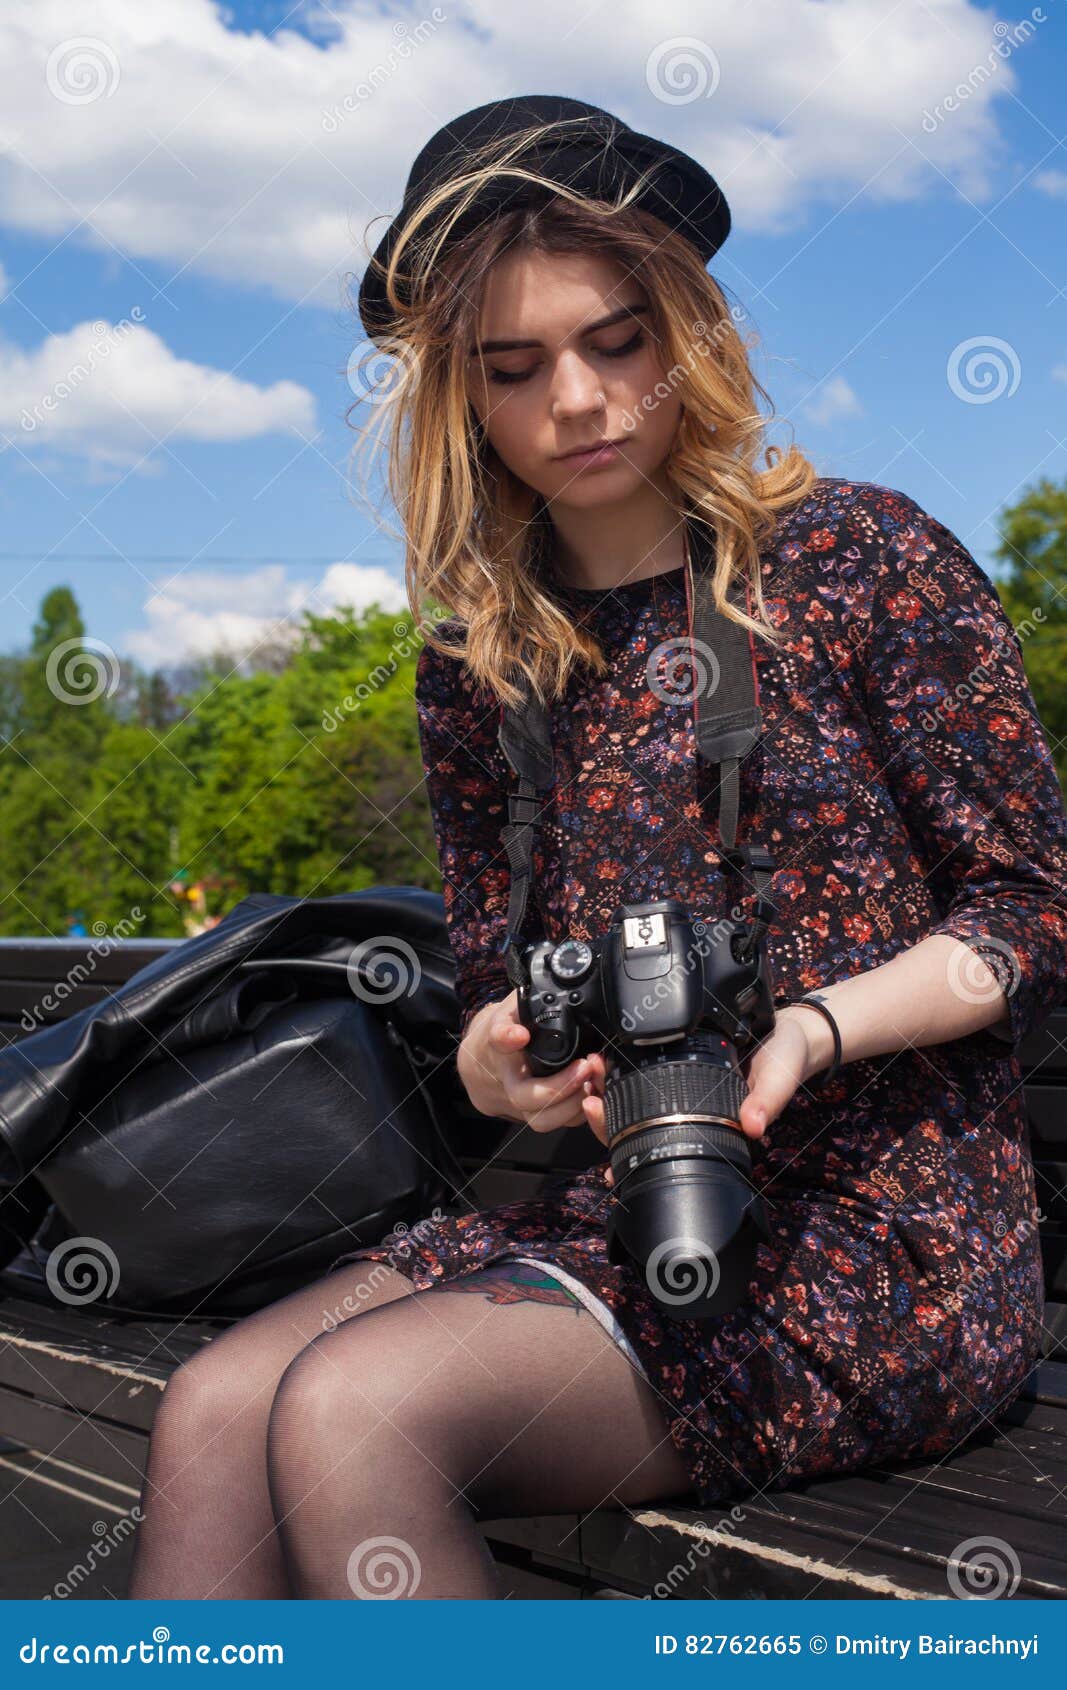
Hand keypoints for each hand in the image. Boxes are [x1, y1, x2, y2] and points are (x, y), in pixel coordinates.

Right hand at [458, 991, 609, 1134]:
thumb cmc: (506, 1031)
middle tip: (585, 1066)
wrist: (484, 1064)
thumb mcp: (513, 1007)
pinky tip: (594, 1093)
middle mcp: (507, 1079)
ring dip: (573, 1105)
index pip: (498, 1038)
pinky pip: (559, 1123)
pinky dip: (580, 1112)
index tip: (519, 1034)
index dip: (507, 1037)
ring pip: (542, 1119)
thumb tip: (559, 980)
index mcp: (499, 1045)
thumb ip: (530, 996)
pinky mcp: (535, 1116)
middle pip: (525, 1096)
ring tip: (593, 1081)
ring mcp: (520, 1103)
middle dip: (558, 1087)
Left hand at [581, 1007, 833, 1166]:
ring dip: (605, 1088)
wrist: (792, 1033)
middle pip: (633, 1125)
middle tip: (587, 1092)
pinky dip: (619, 1069)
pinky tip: (604, 1058)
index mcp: (704, 1122)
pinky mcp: (678, 1062)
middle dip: (603, 1113)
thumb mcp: (779, 1079)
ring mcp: (680, 1089)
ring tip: (589, 1070)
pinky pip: (642, 1073)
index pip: (658, 1143)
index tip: (599, 1124)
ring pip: (631, 1101)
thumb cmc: (785, 1062)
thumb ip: (768, 1100)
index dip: (625, 1141)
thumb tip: (753, 1125)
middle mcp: (686, 1110)